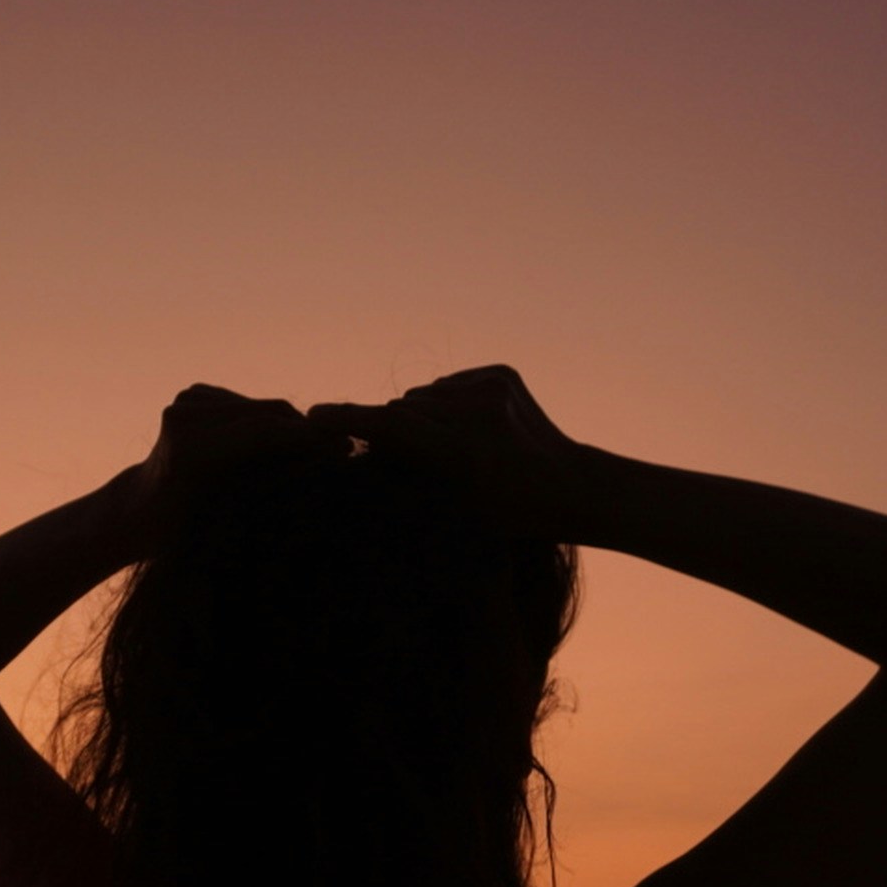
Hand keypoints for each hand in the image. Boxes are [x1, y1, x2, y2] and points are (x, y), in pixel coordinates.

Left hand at [117, 383, 331, 534]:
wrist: (141, 509)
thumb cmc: (182, 533)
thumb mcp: (229, 521)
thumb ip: (270, 487)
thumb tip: (325, 470)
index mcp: (189, 449)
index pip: (264, 432)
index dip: (308, 439)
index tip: (344, 451)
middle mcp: (184, 415)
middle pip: (266, 414)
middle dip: (307, 431)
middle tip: (345, 448)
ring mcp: (186, 400)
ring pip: (262, 407)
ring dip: (294, 426)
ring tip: (326, 447)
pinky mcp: (193, 395)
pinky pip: (248, 406)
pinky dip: (272, 421)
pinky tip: (292, 441)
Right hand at [310, 365, 586, 538]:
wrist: (571, 483)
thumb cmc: (509, 513)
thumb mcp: (454, 510)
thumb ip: (409, 476)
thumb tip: (365, 451)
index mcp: (465, 452)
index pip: (393, 426)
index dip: (349, 420)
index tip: (315, 416)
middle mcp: (477, 412)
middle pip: (404, 409)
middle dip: (393, 430)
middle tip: (399, 458)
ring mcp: (491, 387)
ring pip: (423, 396)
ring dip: (421, 418)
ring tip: (448, 447)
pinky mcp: (500, 373)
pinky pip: (448, 385)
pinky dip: (446, 404)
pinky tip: (470, 429)